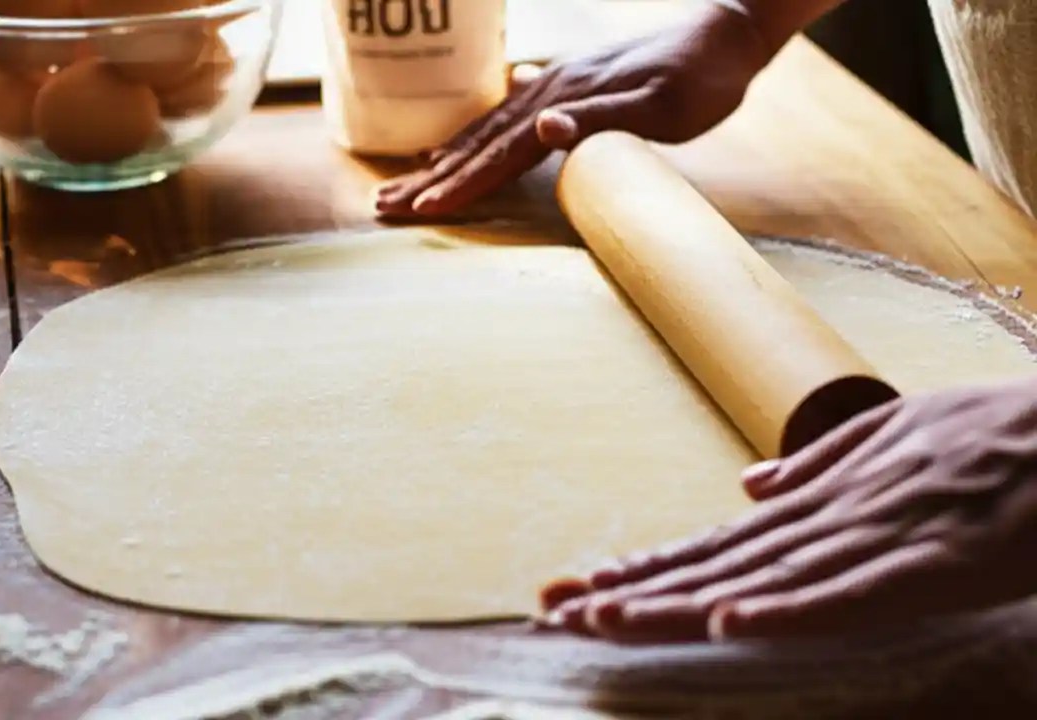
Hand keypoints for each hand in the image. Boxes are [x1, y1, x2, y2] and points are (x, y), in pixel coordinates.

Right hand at [374, 3, 771, 218]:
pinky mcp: (567, 86)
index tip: (421, 210)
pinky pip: (504, 116)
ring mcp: (555, 86)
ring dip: (443, 161)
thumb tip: (541, 130)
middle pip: (478, 143)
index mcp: (566, 104)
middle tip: (383, 206)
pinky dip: (473, 136)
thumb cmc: (701, 79)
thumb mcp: (662, 107)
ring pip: (485, 130)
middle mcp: (550, 93)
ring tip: (404, 183)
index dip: (460, 183)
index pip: (500, 153)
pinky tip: (456, 143)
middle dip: (431, 178)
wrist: (727, 31)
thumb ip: (601, 120)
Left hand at [539, 380, 1036, 643]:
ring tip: (605, 620)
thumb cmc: (996, 435)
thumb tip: (746, 484)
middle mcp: (834, 519)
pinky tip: (732, 622)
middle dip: (635, 589)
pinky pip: (855, 594)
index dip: (647, 567)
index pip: (717, 542)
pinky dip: (793, 608)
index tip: (582, 587)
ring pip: (761, 579)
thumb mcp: (894, 436)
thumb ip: (819, 464)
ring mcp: (881, 538)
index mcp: (824, 500)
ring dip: (681, 602)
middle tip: (557, 610)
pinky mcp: (937, 562)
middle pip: (718, 564)